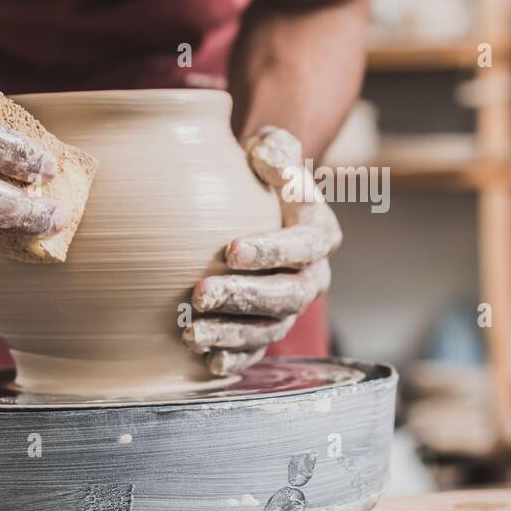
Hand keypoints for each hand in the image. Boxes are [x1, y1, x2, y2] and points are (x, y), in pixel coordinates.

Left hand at [184, 126, 340, 375]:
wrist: (257, 202)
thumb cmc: (263, 172)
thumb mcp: (274, 148)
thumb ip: (275, 149)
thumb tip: (266, 157)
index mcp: (319, 233)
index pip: (302, 246)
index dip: (270, 251)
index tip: (230, 250)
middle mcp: (312, 275)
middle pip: (286, 296)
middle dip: (244, 298)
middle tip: (201, 295)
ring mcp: (290, 307)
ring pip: (270, 329)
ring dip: (231, 334)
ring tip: (191, 332)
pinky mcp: (268, 327)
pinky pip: (256, 351)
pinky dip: (234, 360)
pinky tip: (206, 362)